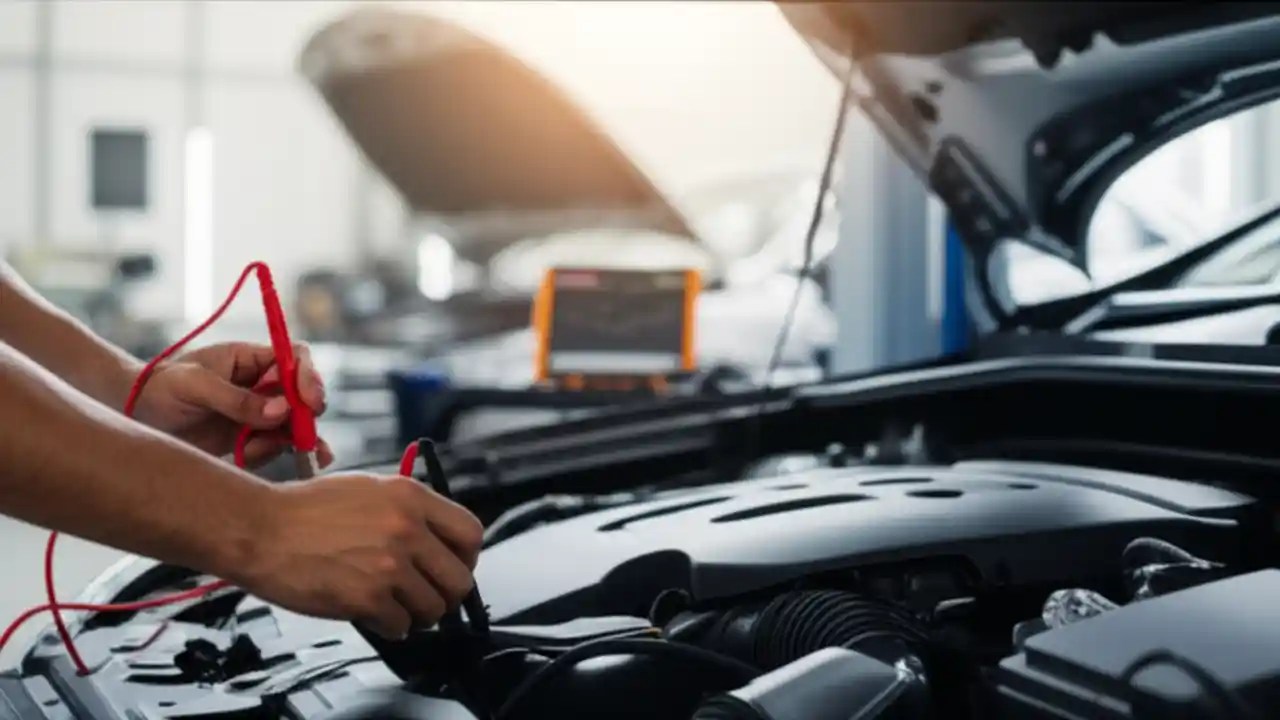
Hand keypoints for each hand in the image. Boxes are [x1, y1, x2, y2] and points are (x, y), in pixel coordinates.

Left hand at [131, 342, 333, 467]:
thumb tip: (280, 411)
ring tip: (291, 455)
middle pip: (302, 394)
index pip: (294, 358)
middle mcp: (261, 384)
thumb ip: (237, 399)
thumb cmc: (160, 388)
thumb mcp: (195, 386)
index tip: (309, 400)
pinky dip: (278, 455)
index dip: (308, 376)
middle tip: (306, 436)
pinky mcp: (249, 438)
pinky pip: (276, 447)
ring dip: (298, 440)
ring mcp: (257, 413)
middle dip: (308, 415)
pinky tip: (263, 459)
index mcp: (250, 359)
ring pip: (294, 424)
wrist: (135, 416)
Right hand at [234, 473, 483, 637]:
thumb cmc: (304, 510)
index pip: (470, 533)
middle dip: (446, 594)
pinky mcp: (368, 597)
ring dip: (418, 614)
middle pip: (460, 579)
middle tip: (428, 596)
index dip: (466, 557)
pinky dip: (391, 627)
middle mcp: (407, 528)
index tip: (453, 566)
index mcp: (410, 497)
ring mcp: (389, 564)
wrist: (260, 529)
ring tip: (396, 606)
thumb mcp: (368, 489)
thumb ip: (408, 510)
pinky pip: (401, 626)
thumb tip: (437, 540)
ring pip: (434, 608)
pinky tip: (374, 614)